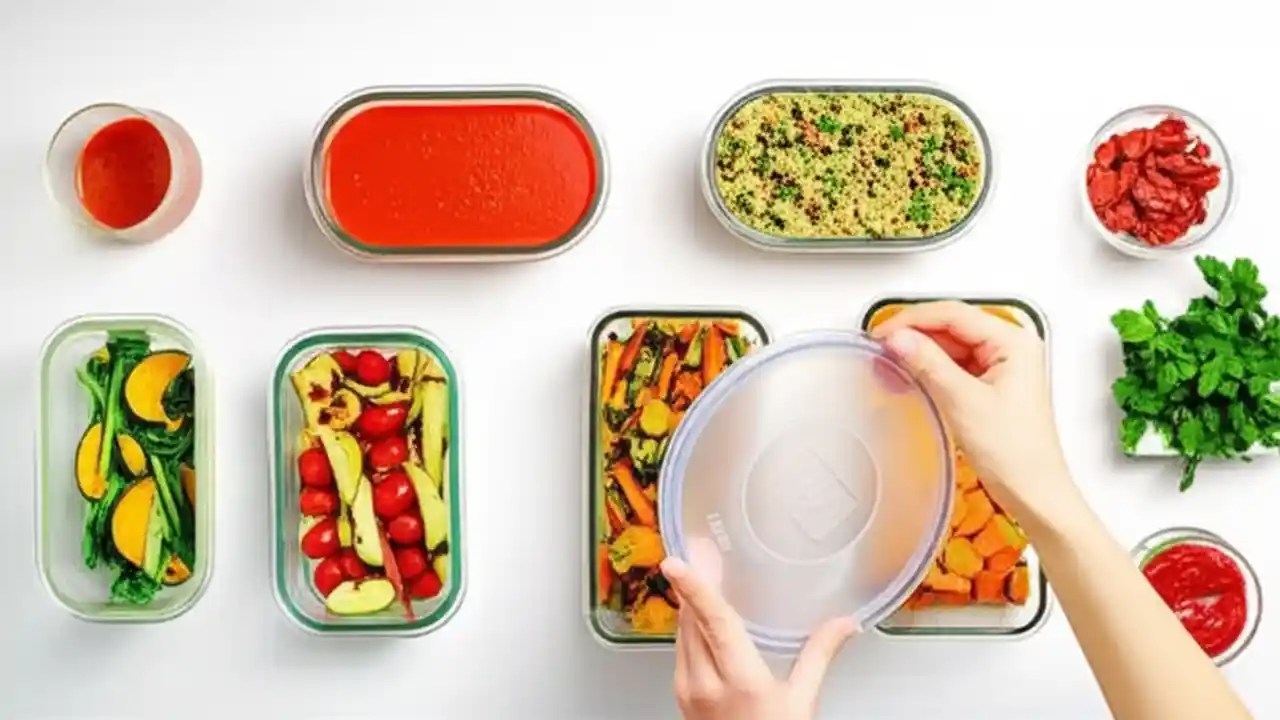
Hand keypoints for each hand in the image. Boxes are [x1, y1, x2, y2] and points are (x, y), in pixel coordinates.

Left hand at [662, 554, 856, 719]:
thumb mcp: (802, 701)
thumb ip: (819, 655)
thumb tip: (845, 625)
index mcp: (740, 681)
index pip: (713, 624)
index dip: (695, 589)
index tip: (677, 563)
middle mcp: (705, 684)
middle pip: (692, 621)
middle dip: (695, 582)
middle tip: (699, 548)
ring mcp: (688, 690)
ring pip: (682, 633)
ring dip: (689, 602)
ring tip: (698, 568)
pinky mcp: (682, 694)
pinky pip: (680, 648)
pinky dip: (689, 625)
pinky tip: (698, 613)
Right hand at [868, 301, 1072, 519]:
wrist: (1034, 492)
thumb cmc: (1013, 451)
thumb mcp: (963, 401)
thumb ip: (928, 363)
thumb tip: (897, 338)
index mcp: (1014, 342)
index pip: (954, 314)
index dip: (912, 319)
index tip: (881, 333)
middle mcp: (1011, 347)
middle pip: (952, 326)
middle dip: (915, 334)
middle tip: (880, 347)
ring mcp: (1003, 366)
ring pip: (951, 346)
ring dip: (921, 352)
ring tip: (890, 361)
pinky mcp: (993, 385)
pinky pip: (956, 366)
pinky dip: (931, 369)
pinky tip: (911, 375)